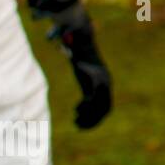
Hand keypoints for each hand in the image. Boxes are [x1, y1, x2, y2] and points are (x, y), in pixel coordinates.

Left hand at [47, 4, 112, 129]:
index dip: (88, 107)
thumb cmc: (77, 50)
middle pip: (104, 106)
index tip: (75, 112)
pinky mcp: (98, 92)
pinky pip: (98, 108)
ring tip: (76, 124)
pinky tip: (76, 115)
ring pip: (103, 110)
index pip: (97, 96)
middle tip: (76, 123)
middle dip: (91, 118)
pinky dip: (90, 115)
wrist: (86, 46)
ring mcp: (104, 89)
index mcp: (99, 77)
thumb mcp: (73, 52)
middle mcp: (105, 84)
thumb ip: (70, 49)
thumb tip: (59, 40)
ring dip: (91, 120)